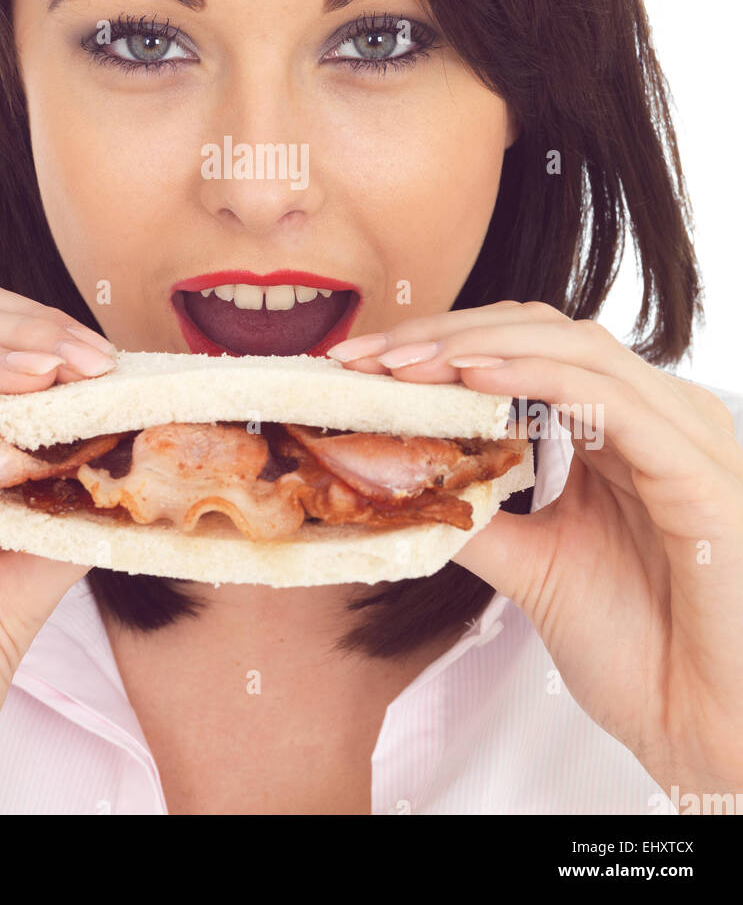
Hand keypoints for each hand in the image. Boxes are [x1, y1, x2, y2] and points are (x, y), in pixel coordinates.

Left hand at [329, 300, 742, 801]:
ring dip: (477, 347)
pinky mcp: (698, 470)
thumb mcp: (532, 565)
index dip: (442, 343)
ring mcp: (683, 434)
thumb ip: (476, 514)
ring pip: (573, 348)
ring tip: (403, 364)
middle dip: (445, 334)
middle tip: (366, 357)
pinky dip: (537, 376)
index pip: (525, 349)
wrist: (698, 728)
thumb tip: (397, 483)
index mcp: (620, 428)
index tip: (362, 364)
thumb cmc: (637, 648)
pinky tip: (473, 379)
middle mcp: (656, 415)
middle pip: (541, 332)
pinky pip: (611, 399)